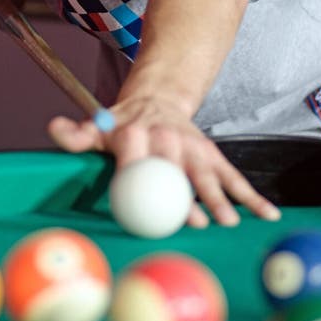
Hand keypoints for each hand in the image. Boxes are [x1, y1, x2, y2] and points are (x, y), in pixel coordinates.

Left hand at [48, 92, 280, 227]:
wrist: (156, 98)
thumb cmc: (121, 122)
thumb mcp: (97, 125)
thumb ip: (76, 134)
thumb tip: (54, 128)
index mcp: (137, 132)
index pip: (138, 153)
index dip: (141, 172)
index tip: (145, 195)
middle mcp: (168, 138)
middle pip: (179, 169)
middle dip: (187, 194)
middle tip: (193, 221)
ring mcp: (193, 147)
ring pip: (209, 173)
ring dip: (221, 197)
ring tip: (228, 222)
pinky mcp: (212, 155)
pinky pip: (233, 176)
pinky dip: (251, 196)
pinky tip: (267, 215)